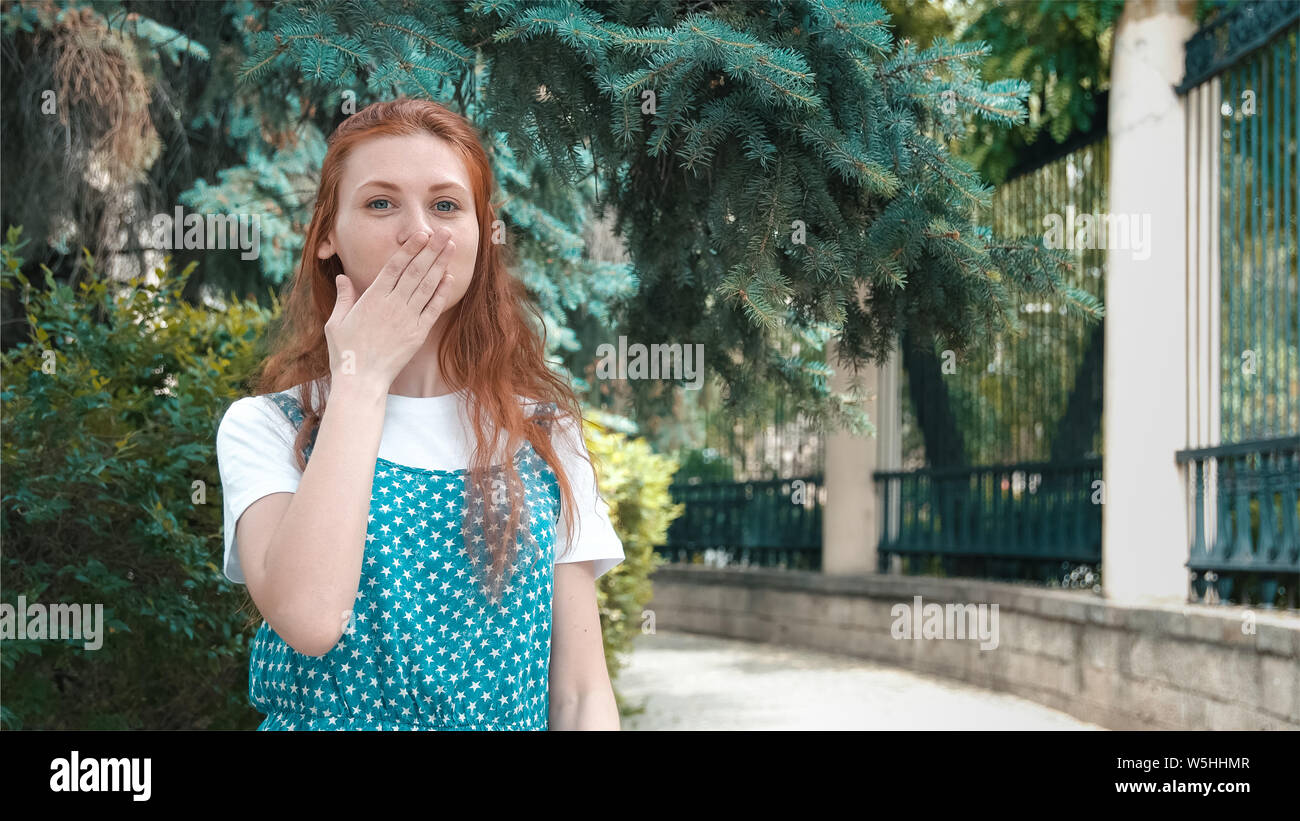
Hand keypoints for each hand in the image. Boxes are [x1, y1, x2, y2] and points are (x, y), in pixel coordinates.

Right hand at [324, 228, 456, 393]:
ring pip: (427, 285)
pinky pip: (433, 308)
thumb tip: (342, 277)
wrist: (361, 380)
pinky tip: (450, 276)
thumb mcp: (336, 322)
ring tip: (451, 246)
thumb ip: (344, 297)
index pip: (394, 266)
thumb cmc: (345, 352)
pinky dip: (442, 292)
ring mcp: (407, 319)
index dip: (410, 248)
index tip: (422, 233)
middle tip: (444, 232)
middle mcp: (392, 304)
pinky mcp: (417, 334)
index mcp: (372, 298)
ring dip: (440, 264)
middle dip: (431, 249)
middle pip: (415, 271)